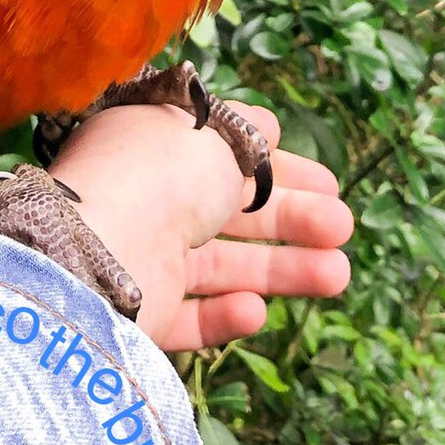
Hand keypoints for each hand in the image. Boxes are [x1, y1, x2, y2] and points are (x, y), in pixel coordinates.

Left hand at [49, 98, 352, 349]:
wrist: (102, 252)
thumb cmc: (162, 176)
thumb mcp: (215, 136)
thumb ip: (245, 137)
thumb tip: (268, 128)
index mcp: (156, 145)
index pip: (224, 157)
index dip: (278, 169)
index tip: (327, 183)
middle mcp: (146, 198)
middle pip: (230, 213)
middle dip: (293, 219)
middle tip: (343, 228)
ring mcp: (142, 258)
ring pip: (221, 266)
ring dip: (280, 269)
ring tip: (338, 276)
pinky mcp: (140, 314)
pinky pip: (190, 316)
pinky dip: (226, 314)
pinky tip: (257, 310)